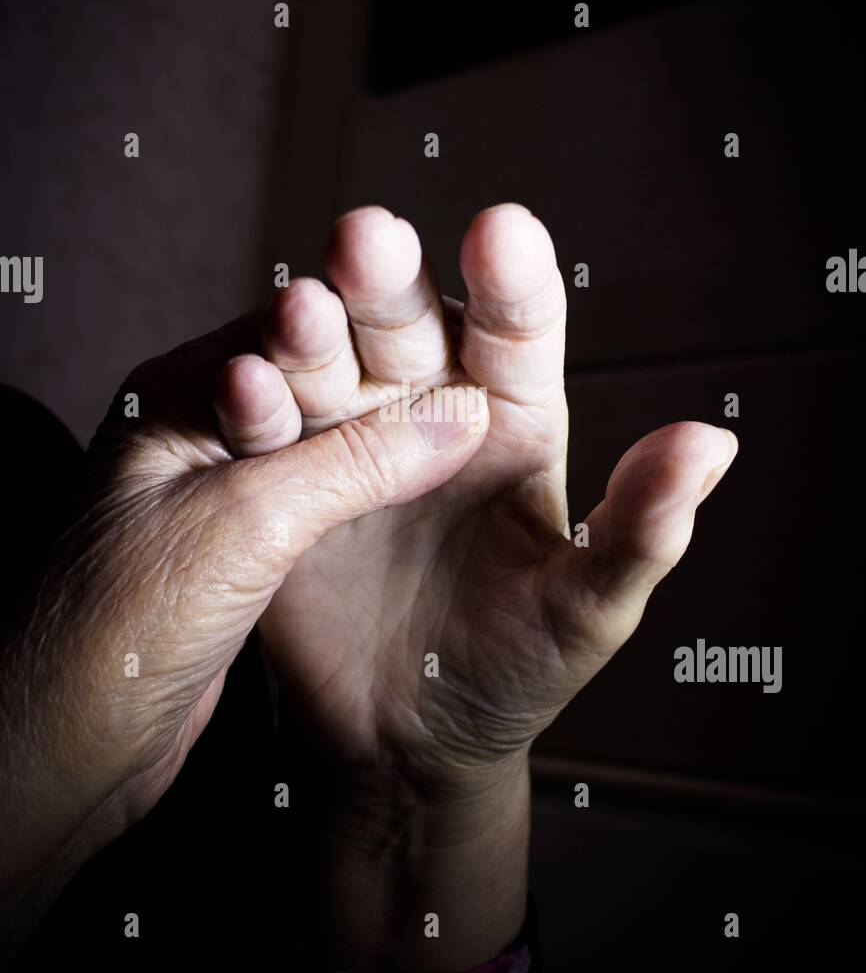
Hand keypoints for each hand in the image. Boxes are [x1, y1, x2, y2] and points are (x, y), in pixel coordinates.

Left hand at [0, 311, 486, 958]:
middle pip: (317, 376)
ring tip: (468, 426)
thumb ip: (359, 461)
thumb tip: (466, 413)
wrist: (70, 747)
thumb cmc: (124, 623)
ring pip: (326, 441)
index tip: (462, 318)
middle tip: (477, 356)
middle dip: (393, 371)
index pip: (293, 325)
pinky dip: (372, 494)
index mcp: (178, 391)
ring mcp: (218, 489)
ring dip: (389, 438)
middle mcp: (195, 426)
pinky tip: (424, 491)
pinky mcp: (240, 551)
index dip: (378, 319)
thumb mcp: (251, 522)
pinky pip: (322, 500)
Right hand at [212, 203, 737, 972]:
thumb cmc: (518, 670)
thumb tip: (713, 444)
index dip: (511, 282)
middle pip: (408, 327)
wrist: (407, 741)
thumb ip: (641, 529)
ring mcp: (349, 440)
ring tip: (299, 307)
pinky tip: (242, 381)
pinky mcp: (281, 482)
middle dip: (389, 283)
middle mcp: (427, 408)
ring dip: (311, 331)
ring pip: (328, 365)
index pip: (516, 332)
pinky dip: (252, 407)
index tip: (501, 231)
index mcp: (511, 416)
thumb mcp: (590, 610)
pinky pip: (265, 436)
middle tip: (370, 238)